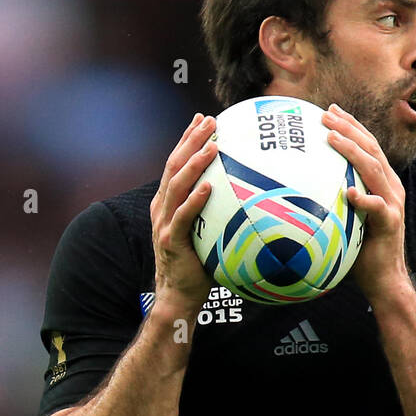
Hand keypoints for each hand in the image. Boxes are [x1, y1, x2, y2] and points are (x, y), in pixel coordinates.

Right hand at [150, 113, 216, 311]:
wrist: (177, 296)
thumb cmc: (198, 267)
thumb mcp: (207, 234)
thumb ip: (219, 214)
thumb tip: (253, 202)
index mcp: (167, 203)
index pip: (176, 163)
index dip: (187, 139)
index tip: (202, 119)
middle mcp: (162, 208)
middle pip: (174, 165)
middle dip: (191, 140)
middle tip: (210, 120)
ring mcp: (164, 223)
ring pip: (177, 185)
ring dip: (195, 163)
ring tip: (212, 145)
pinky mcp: (171, 240)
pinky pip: (184, 216)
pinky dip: (196, 200)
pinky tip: (210, 187)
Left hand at [322, 103, 409, 303]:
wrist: (384, 279)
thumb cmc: (359, 252)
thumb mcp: (345, 220)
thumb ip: (331, 202)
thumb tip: (295, 194)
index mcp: (381, 183)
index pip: (367, 146)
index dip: (350, 125)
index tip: (329, 110)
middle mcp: (390, 188)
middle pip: (370, 148)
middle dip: (348, 127)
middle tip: (325, 114)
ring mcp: (392, 204)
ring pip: (374, 169)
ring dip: (352, 151)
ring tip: (332, 138)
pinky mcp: (391, 223)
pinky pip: (377, 208)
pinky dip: (363, 199)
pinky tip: (348, 192)